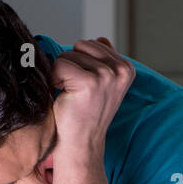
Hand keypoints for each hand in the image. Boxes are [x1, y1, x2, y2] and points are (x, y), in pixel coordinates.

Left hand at [49, 36, 134, 154]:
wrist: (81, 144)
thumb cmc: (85, 114)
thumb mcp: (103, 84)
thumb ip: (104, 60)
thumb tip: (100, 39)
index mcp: (126, 68)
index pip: (92, 43)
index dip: (81, 64)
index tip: (87, 88)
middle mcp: (121, 70)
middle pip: (80, 46)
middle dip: (72, 66)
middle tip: (78, 92)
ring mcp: (106, 75)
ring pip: (68, 55)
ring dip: (63, 75)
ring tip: (73, 96)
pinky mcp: (89, 82)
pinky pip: (60, 65)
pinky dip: (55, 80)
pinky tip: (66, 98)